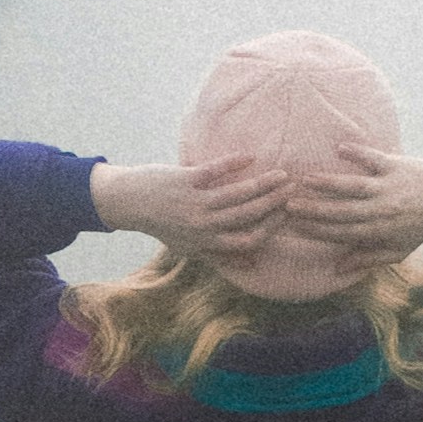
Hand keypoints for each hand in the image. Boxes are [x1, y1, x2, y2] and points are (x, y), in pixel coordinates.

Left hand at [90, 154, 295, 251]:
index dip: (270, 228)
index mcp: (206, 242)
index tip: (287, 214)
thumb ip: (222, 254)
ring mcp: (194, 202)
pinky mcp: (186, 180)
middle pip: (247, 215)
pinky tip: (250, 157)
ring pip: (236, 194)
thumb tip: (254, 264)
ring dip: (262, 184)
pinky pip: (215, 170)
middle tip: (293, 189)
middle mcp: (202, 225)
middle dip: (274, 203)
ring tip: (281, 174)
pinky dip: (234, 163)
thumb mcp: (191, 247)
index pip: (247, 240)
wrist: (129, 202)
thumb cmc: (164, 225)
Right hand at [283, 145, 422, 268]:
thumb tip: (338, 268)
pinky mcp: (396, 165)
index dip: (319, 231)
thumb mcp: (398, 249)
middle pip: (343, 211)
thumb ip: (368, 258)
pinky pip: (373, 158)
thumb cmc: (422, 226)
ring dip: (329, 183)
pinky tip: (339, 148)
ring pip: (354, 186)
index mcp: (381, 231)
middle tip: (288, 204)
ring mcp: (388, 186)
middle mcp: (382, 210)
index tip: (295, 227)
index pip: (344, 233)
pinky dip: (357, 153)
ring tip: (305, 179)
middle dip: (315, 210)